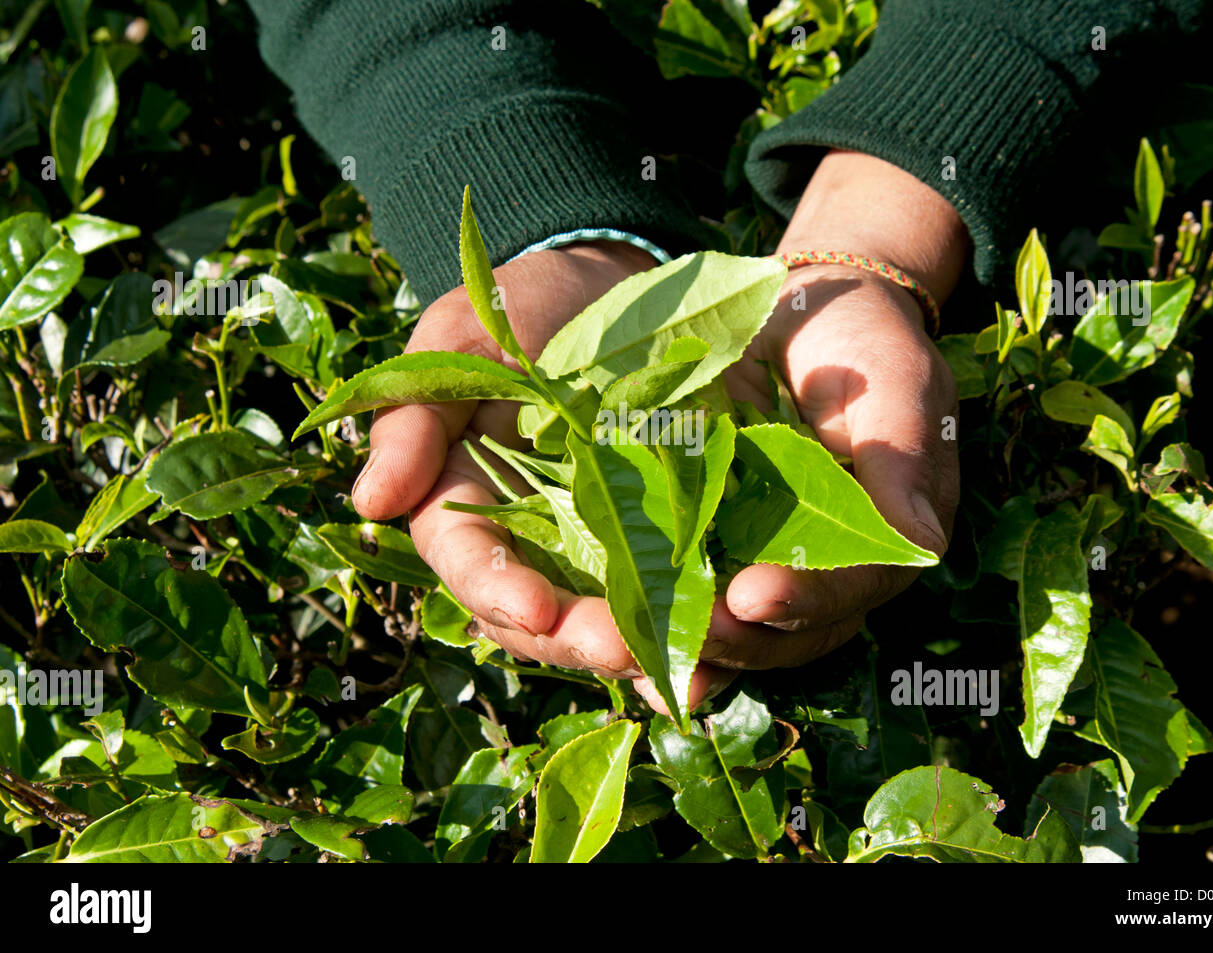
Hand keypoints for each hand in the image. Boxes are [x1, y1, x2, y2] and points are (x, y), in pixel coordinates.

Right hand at [352, 240, 688, 686]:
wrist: (616, 285)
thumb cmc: (524, 308)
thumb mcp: (461, 340)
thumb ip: (414, 415)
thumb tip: (371, 503)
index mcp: (466, 502)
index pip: (470, 561)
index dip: (497, 590)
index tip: (536, 608)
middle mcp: (529, 542)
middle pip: (540, 617)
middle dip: (577, 638)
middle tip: (625, 647)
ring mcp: (596, 549)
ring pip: (603, 624)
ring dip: (637, 649)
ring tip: (681, 659)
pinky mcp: (661, 542)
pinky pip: (668, 600)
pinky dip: (686, 631)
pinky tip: (719, 655)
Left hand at [676, 150, 967, 698]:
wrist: (799, 309)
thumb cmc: (861, 340)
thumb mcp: (895, 382)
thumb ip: (903, 456)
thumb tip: (921, 546)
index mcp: (880, 541)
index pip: (850, 590)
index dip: (805, 600)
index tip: (754, 595)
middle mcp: (822, 567)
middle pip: (787, 633)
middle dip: (737, 642)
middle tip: (690, 634)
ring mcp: (760, 560)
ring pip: (734, 632)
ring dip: (690, 650)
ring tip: (639, 654)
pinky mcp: (707, 543)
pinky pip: (683, 596)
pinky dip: (654, 627)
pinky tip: (617, 642)